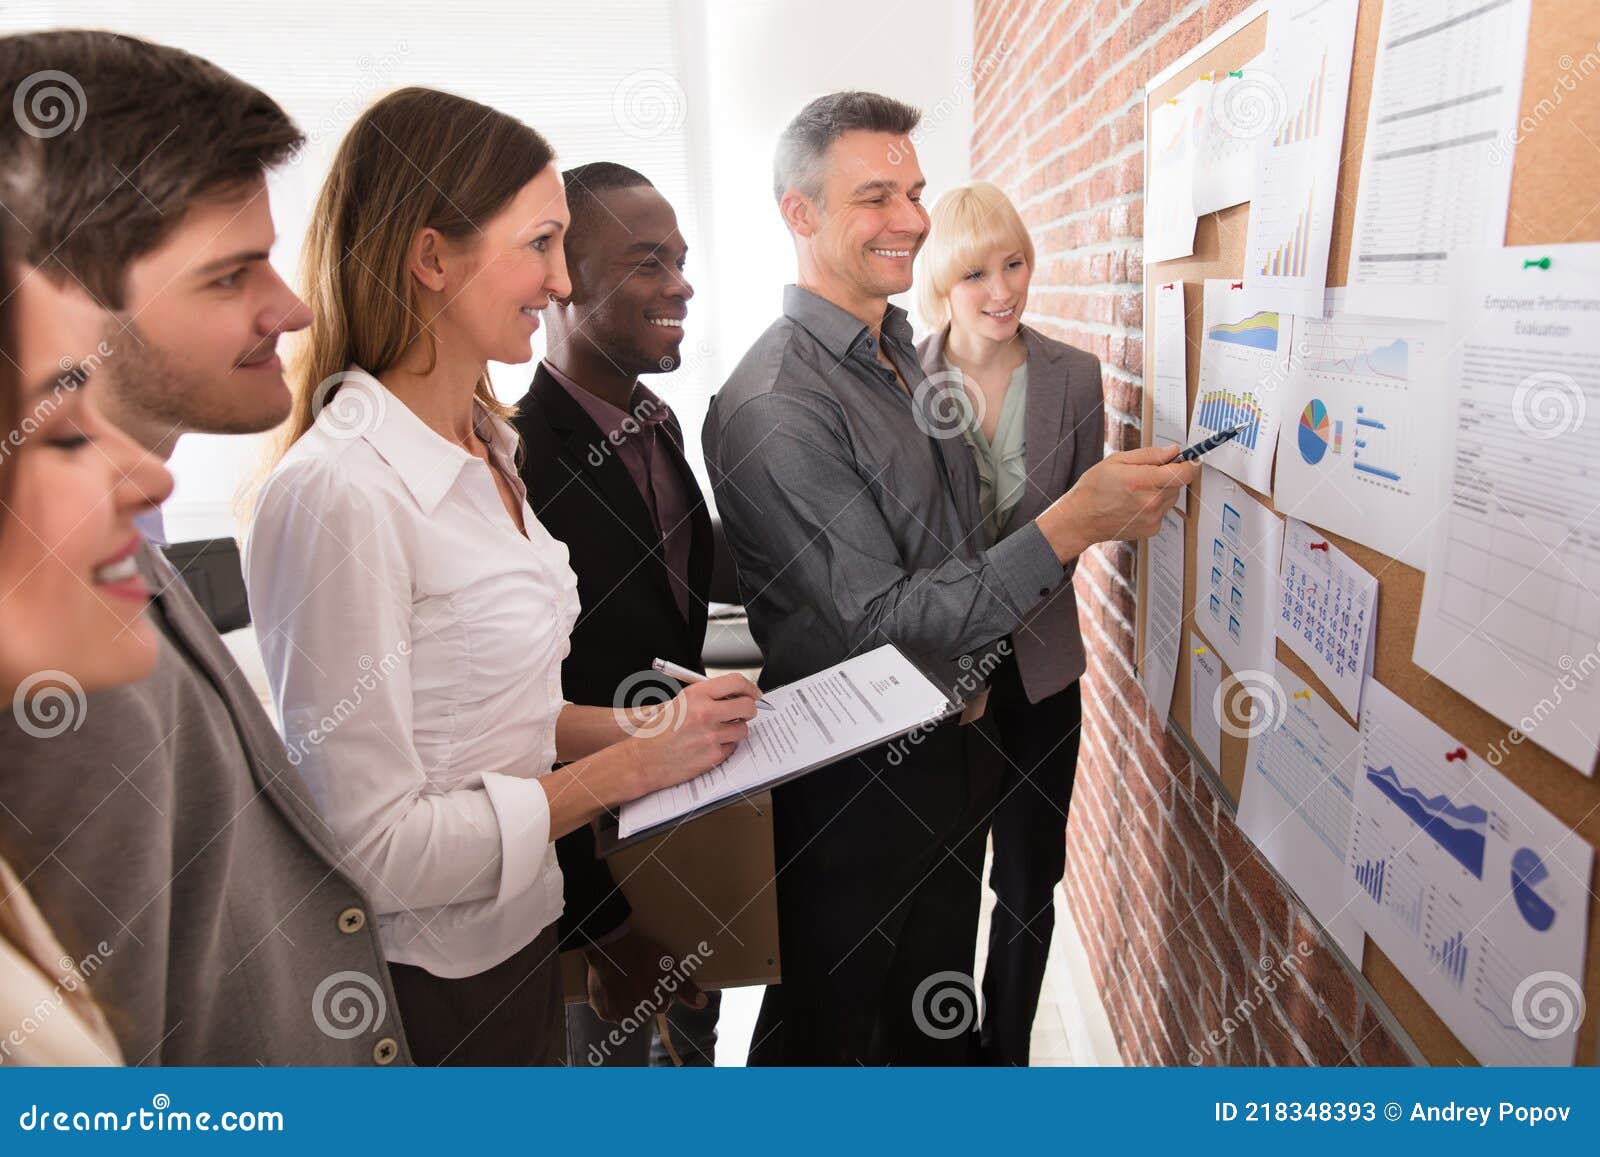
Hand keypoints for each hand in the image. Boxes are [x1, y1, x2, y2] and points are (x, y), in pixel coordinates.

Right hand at [584, 930, 706, 1022]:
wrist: (611, 947)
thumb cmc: (643, 954)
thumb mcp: (669, 967)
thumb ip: (686, 988)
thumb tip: (702, 1004)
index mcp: (658, 1006)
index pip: (662, 1003)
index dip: (656, 988)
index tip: (650, 975)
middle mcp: (640, 1017)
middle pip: (645, 1010)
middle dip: (642, 997)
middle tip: (636, 976)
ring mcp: (620, 1017)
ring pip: (627, 1013)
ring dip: (626, 1002)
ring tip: (623, 981)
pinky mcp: (604, 1014)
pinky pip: (610, 1012)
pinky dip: (611, 1002)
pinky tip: (612, 986)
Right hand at [628, 673, 759, 795]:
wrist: (644, 759)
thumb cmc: (658, 731)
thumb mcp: (679, 702)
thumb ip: (707, 695)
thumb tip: (733, 693)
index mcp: (696, 695)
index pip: (736, 682)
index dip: (749, 687)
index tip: (753, 693)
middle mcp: (706, 713)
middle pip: (747, 706)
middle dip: (749, 709)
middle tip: (744, 712)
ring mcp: (711, 736)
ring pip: (743, 729)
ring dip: (736, 729)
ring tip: (719, 730)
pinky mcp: (714, 755)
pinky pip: (732, 746)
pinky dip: (725, 745)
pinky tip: (710, 744)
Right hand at [1037, 444, 1196, 560]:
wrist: (1081, 519)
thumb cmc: (1093, 489)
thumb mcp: (1117, 461)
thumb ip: (1149, 455)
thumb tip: (1173, 451)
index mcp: (1143, 481)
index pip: (1184, 473)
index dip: (1191, 464)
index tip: (1191, 459)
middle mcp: (1151, 502)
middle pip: (1178, 484)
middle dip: (1168, 476)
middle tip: (1146, 474)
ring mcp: (1153, 518)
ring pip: (1171, 497)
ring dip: (1161, 490)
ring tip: (1136, 491)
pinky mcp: (1152, 529)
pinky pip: (1163, 511)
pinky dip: (1154, 505)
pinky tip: (1135, 504)